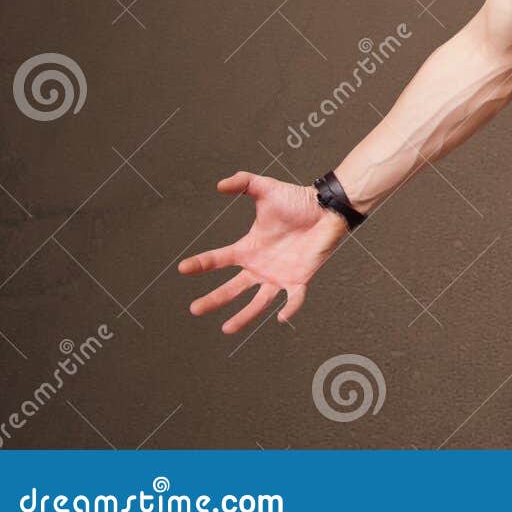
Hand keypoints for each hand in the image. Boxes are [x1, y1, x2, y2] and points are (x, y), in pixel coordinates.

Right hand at [179, 172, 347, 332]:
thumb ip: (242, 182)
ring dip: (244, 316)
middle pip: (233, 288)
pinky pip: (294, 300)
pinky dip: (289, 309)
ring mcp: (279, 275)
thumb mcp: (265, 188)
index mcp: (249, 248)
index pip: (219, 259)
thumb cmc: (297, 200)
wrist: (327, 208)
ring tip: (226, 329)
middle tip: (194, 309)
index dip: (201, 264)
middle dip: (214, 299)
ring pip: (258, 302)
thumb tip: (219, 185)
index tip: (183, 268)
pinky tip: (280, 318)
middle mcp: (261, 266)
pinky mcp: (300, 278)